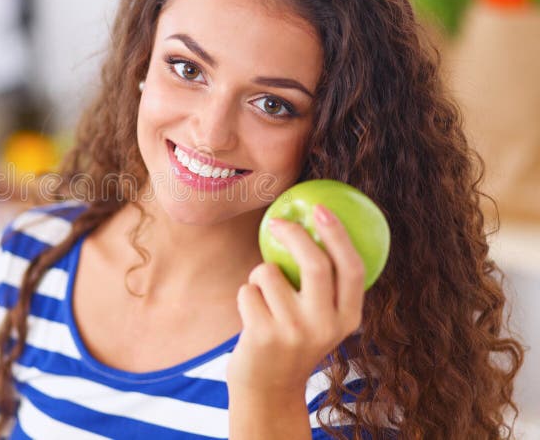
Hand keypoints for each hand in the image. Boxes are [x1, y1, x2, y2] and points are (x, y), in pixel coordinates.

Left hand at [227, 204, 365, 395]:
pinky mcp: (264, 336)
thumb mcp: (322, 319)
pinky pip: (248, 290)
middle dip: (294, 234)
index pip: (352, 268)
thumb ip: (326, 285)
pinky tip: (252, 316)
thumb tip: (315, 223)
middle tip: (278, 221)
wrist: (269, 389)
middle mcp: (326, 326)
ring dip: (259, 275)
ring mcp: (294, 332)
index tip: (321, 209)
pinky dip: (246, 294)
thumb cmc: (293, 339)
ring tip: (264, 297)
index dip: (338, 234)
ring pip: (269, 272)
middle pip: (315, 263)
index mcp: (348, 318)